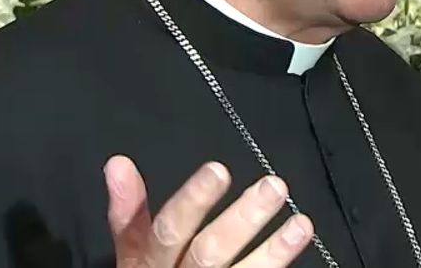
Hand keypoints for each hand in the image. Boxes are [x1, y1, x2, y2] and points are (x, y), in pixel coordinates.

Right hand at [104, 156, 312, 266]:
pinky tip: (300, 247)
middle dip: (242, 220)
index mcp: (149, 263)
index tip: (218, 170)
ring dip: (273, 251)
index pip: (169, 230)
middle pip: (208, 253)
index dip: (192, 201)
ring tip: (301, 224)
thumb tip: (118, 162)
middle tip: (274, 186)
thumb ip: (129, 211)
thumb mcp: (135, 252)